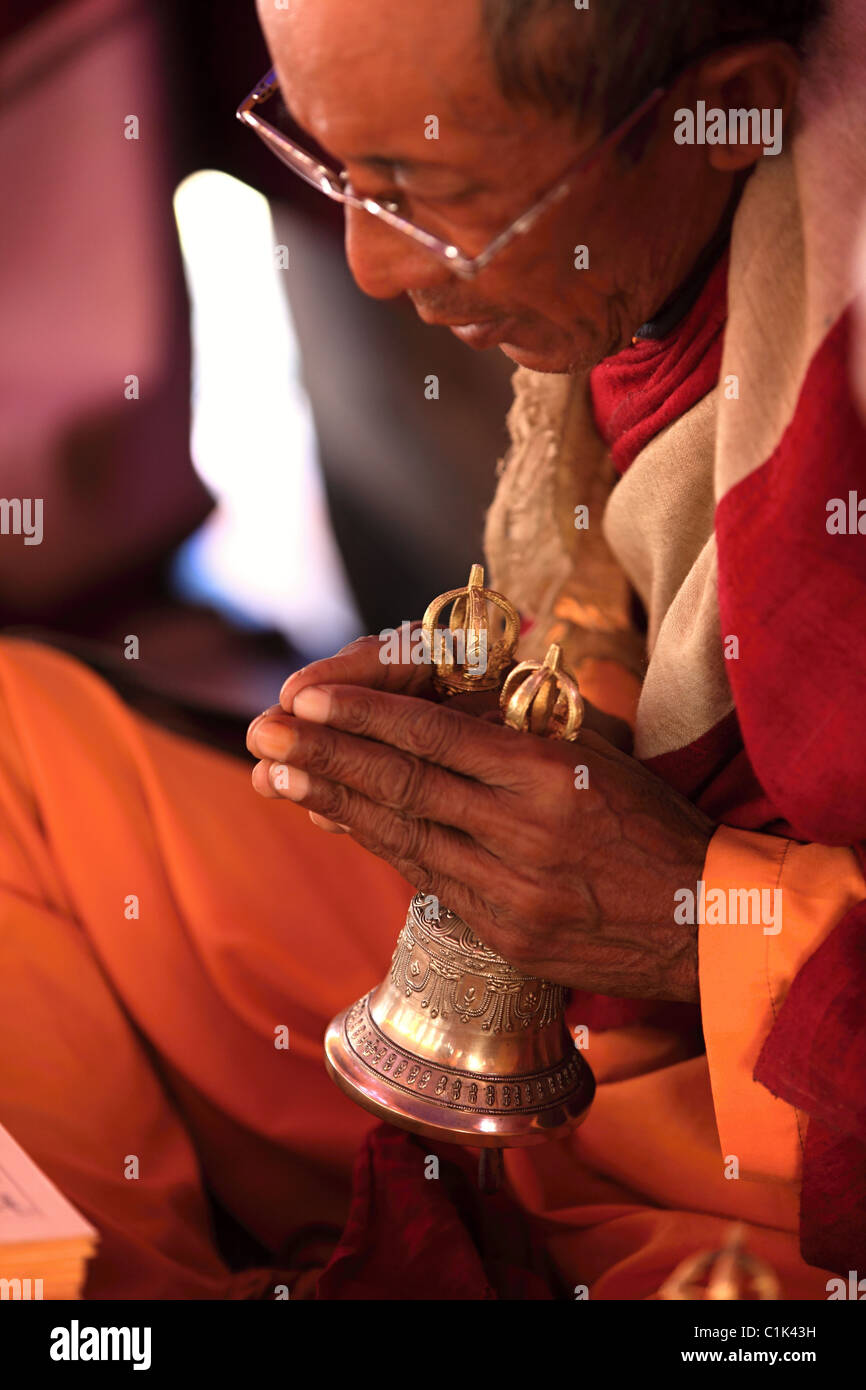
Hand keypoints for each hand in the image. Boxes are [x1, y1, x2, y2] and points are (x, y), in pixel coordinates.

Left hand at [246, 635, 712, 1001]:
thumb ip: (514, 737)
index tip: (308, 697)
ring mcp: (508, 889)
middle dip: (325, 755)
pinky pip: (426, 877)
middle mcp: (521, 831)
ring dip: (335, 801)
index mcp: (549, 774)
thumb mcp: (594, 758)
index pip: (436, 736)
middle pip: (404, 785)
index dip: (365, 716)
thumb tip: (426, 719)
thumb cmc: (651, 824)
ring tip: (278, 774)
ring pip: (404, 835)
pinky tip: (336, 819)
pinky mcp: (503, 933)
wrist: (703, 921)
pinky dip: (378, 844)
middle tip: (264, 732)